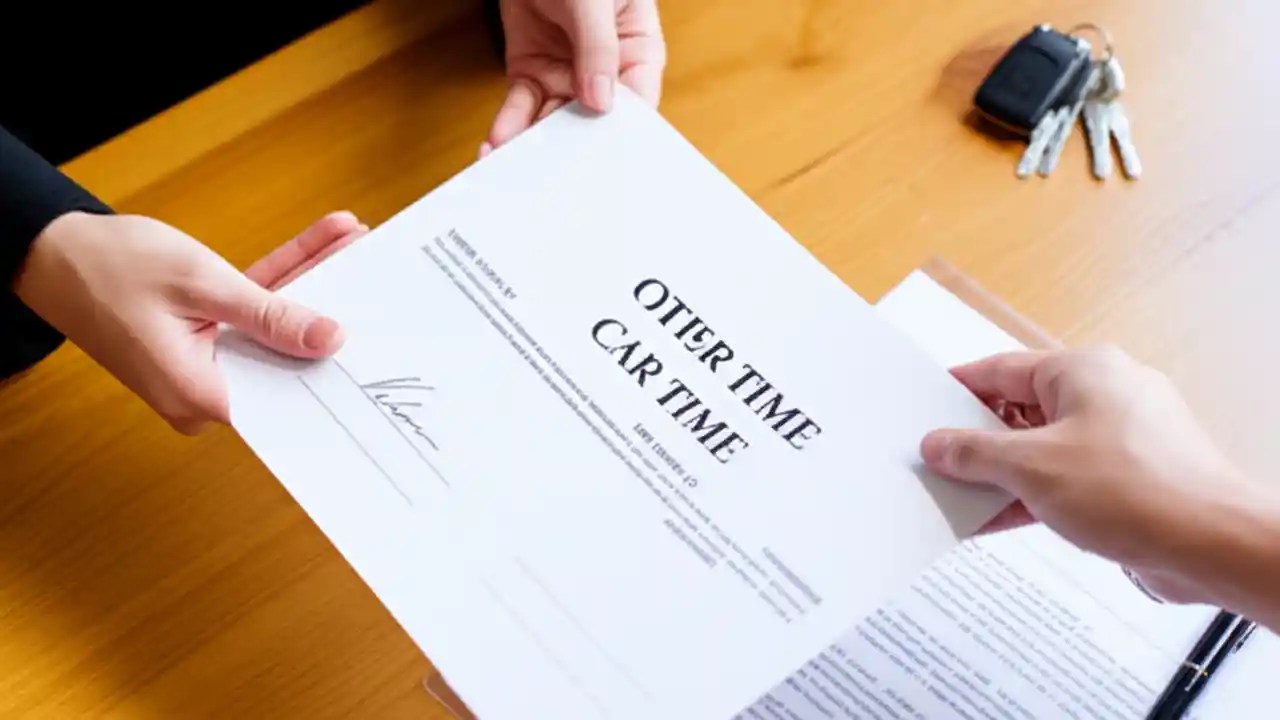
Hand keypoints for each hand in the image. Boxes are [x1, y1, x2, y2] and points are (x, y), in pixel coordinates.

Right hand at [15, 211, 365, 433]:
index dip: (334, 373)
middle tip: (382, 276)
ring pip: (276, 324)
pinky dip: (283, 276)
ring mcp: (209, 365)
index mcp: (202, 395)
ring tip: (359, 242)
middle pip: (288, 353)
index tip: (380, 351)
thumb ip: (271, 315)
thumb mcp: (204, 286)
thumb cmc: (109, 268)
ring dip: (314, 280)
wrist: (50, 251)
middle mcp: (207, 392)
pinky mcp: (208, 338)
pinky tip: (324, 239)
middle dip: (333, 309)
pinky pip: (255, 309)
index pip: (287, 397)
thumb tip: (330, 341)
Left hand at [484, 0, 664, 155]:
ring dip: (533, 148)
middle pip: (593, 123)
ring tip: (515, 170)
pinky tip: (496, 145)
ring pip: (552, 123)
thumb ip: (598, 46)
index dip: (624, 136)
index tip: (605, 162)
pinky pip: (521, 107)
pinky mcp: (532, 73)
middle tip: (554, 180)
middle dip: (572, 152)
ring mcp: (567, 76)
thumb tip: (601, 100)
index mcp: (638, 53)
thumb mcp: (595, 0)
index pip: (638, 105)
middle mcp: (604, 73)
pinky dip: (507, 127)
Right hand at [920, 347, 1279, 609]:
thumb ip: (974, 453)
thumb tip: (938, 444)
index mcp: (1082, 370)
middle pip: (1020, 409)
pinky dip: (1032, 494)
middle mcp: (1104, 394)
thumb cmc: (1137, 490)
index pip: (1000, 370)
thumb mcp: (1030, 468)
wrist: (1213, 544)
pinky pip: (1066, 477)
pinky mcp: (1130, 476)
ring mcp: (1120, 436)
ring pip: (1042, 447)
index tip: (925, 407)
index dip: (957, 389)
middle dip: (977, 440)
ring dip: (1002, 474)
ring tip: (959, 495)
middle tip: (935, 459)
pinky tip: (996, 519)